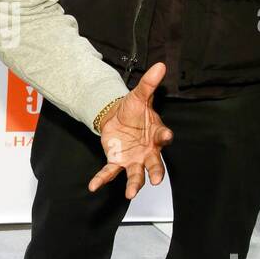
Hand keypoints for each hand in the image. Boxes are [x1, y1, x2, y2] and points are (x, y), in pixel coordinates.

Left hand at [88, 61, 172, 197]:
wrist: (117, 116)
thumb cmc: (133, 110)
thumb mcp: (138, 95)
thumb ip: (149, 83)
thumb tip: (160, 65)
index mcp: (156, 134)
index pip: (162, 137)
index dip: (165, 137)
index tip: (166, 137)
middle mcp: (148, 151)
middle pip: (155, 164)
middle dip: (156, 172)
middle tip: (157, 180)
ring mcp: (133, 159)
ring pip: (136, 175)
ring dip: (135, 184)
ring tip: (131, 194)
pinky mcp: (118, 162)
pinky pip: (110, 173)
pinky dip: (102, 180)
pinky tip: (93, 186)